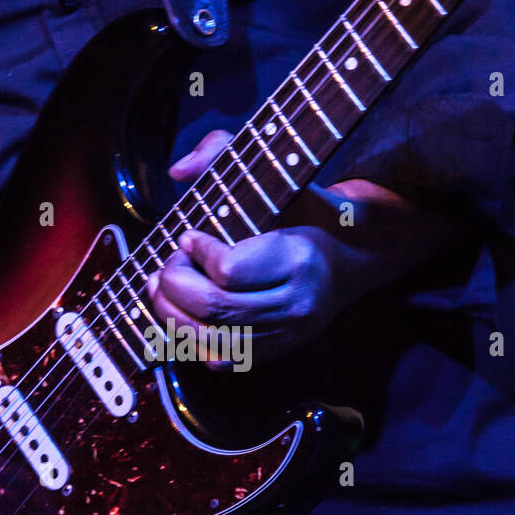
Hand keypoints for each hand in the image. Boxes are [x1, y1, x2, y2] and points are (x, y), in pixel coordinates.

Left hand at [149, 130, 347, 361]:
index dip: (196, 253)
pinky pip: (219, 360)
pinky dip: (188, 340)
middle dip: (174, 285)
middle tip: (168, 265)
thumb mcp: (279, 173)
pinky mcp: (276, 353)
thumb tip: (178, 170)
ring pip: (211, 341)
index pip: (228, 270)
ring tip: (160, 288)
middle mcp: (296, 303)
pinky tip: (178, 315)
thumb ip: (224, 153)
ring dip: (171, 315)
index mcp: (300, 257)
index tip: (187, 236)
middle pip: (214, 308)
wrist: (355, 257)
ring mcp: (286, 335)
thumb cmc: (309, 211)